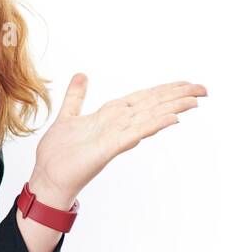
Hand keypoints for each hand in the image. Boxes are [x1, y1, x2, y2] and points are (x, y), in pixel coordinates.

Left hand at [30, 75, 207, 203]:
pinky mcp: (109, 148)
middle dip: (176, 96)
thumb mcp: (67, 116)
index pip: (142, 98)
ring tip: (195, 100)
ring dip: (171, 108)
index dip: (163, 89)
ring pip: (149, 118)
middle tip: (203, 89)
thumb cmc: (58, 153)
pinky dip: (153, 125)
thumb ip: (76, 96)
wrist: (48, 177)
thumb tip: (81, 75)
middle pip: (152, 106)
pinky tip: (171, 119)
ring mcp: (115, 136)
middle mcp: (117, 125)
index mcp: (109, 116)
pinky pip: (134, 134)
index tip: (186, 82)